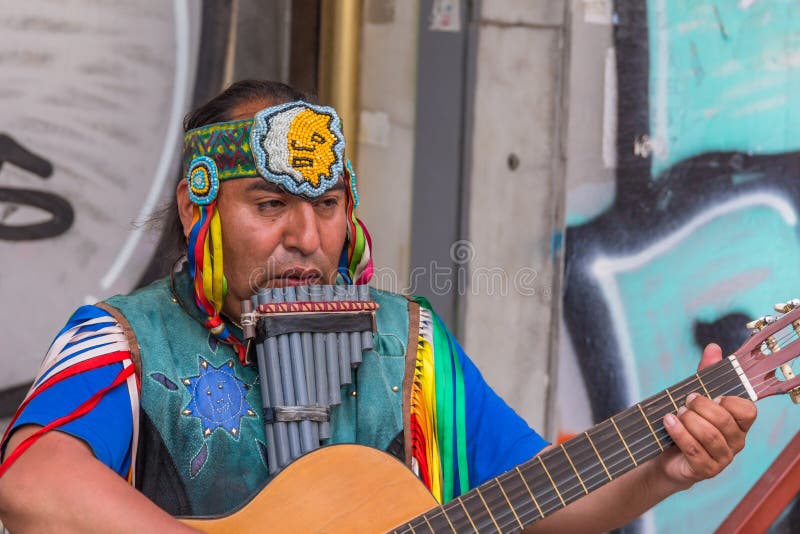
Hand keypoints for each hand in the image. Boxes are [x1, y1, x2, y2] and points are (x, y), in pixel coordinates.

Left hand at [655, 343, 756, 489]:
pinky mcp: (704, 470)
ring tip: (675, 412)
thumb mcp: (695, 398)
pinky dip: (679, 433)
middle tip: (686, 400)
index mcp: (738, 423)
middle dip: (702, 406)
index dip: (730, 400)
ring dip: (689, 420)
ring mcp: (721, 459)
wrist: (666, 457)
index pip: (748, 410)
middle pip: (724, 421)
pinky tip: (668, 422)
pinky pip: (694, 450)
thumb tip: (713, 347)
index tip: (712, 394)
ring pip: (710, 436)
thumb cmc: (686, 425)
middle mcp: (735, 442)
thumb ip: (706, 375)